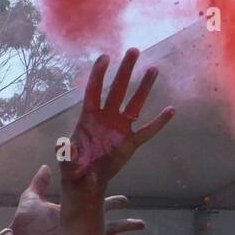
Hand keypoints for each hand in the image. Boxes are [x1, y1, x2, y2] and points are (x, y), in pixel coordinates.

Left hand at [10, 165, 146, 234]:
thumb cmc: (26, 222)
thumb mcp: (33, 197)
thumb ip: (41, 183)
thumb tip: (46, 166)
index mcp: (75, 213)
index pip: (98, 205)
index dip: (112, 203)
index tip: (126, 200)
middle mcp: (82, 228)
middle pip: (110, 225)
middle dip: (126, 224)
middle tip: (142, 223)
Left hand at [62, 48, 174, 192]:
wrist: (85, 183)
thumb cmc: (73, 169)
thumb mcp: (66, 161)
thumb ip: (66, 152)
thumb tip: (63, 144)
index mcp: (88, 118)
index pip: (94, 91)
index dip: (99, 74)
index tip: (105, 57)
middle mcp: (106, 118)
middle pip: (117, 89)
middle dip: (125, 71)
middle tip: (134, 51)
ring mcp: (120, 129)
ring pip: (134, 103)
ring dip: (144, 87)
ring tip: (153, 68)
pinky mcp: (130, 143)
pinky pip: (147, 131)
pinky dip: (158, 122)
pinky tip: (170, 111)